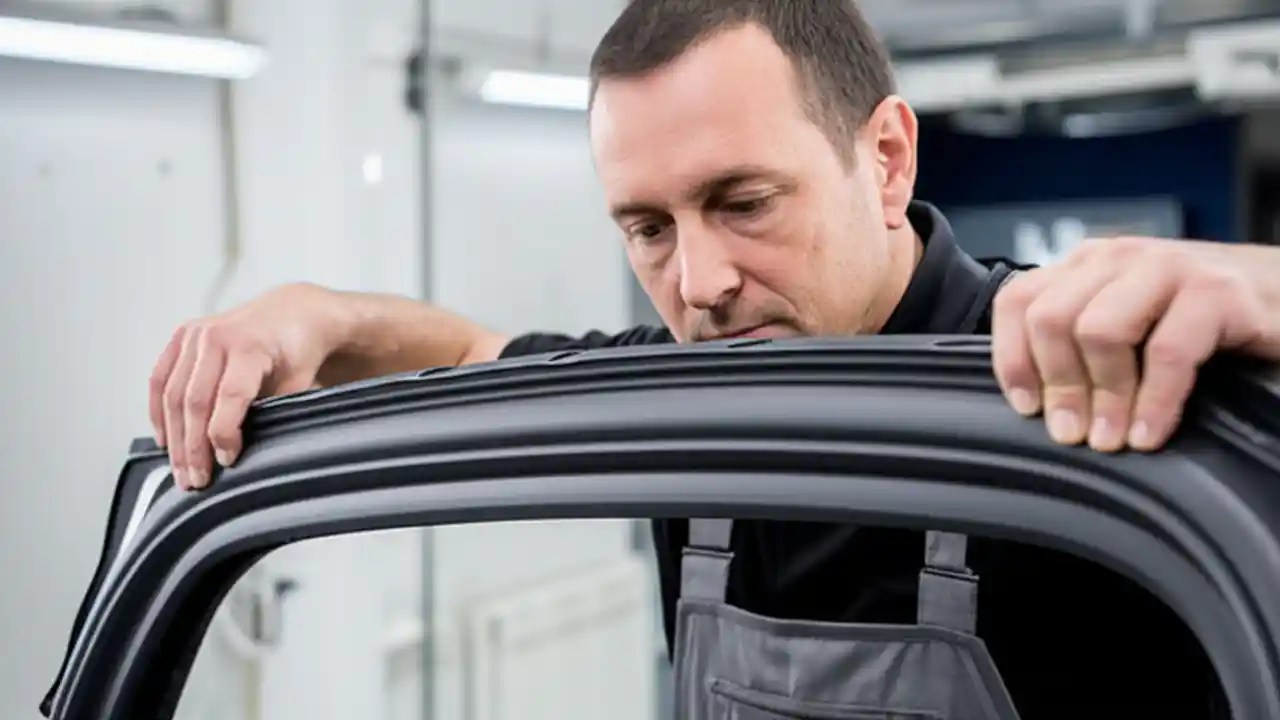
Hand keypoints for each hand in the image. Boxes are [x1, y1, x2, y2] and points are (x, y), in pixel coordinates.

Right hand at [149, 283, 349, 489]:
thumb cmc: (297, 354)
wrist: (291, 314)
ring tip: (181, 471)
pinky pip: (160, 380)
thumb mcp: (297, 384)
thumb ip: (274, 414)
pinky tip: (165, 441)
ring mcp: (195, 334)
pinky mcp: (181, 337)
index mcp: (250, 346)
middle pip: (195, 401)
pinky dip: (159, 413)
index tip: (227, 462)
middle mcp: (218, 336)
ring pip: (173, 395)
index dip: (224, 434)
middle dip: (193, 447)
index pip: (230, 397)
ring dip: (174, 439)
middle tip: (195, 481)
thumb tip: (252, 458)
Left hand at [991, 236, 1279, 452]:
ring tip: (1112, 439)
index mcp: (1087, 264)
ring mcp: (1168, 268)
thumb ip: (1078, 344)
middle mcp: (1120, 258)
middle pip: (1052, 319)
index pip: (1018, 301)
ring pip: (1099, 331)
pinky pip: (1166, 354)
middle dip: (1059, 385)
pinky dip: (1154, 403)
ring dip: (1104, 396)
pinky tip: (1150, 435)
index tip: (1027, 409)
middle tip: (1073, 434)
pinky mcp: (1217, 292)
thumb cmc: (1198, 322)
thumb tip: (1035, 403)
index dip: (1013, 358)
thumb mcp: (1127, 325)